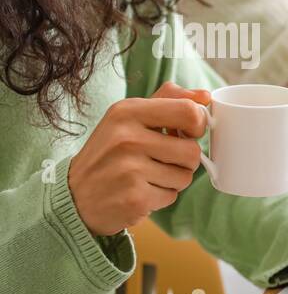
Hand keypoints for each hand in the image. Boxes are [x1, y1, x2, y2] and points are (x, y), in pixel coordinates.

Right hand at [68, 83, 208, 235]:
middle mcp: (126, 137)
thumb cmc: (111, 153)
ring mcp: (130, 169)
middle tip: (162, 160)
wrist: (75, 195)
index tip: (187, 132)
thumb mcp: (130, 117)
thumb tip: (205, 96)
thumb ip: (169, 100)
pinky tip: (140, 191)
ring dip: (173, 179)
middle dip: (185, 159)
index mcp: (127, 111)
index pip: (189, 112)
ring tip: (147, 175)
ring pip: (186, 176)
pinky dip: (161, 196)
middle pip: (193, 151)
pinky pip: (172, 196)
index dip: (198, 125)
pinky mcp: (135, 197)